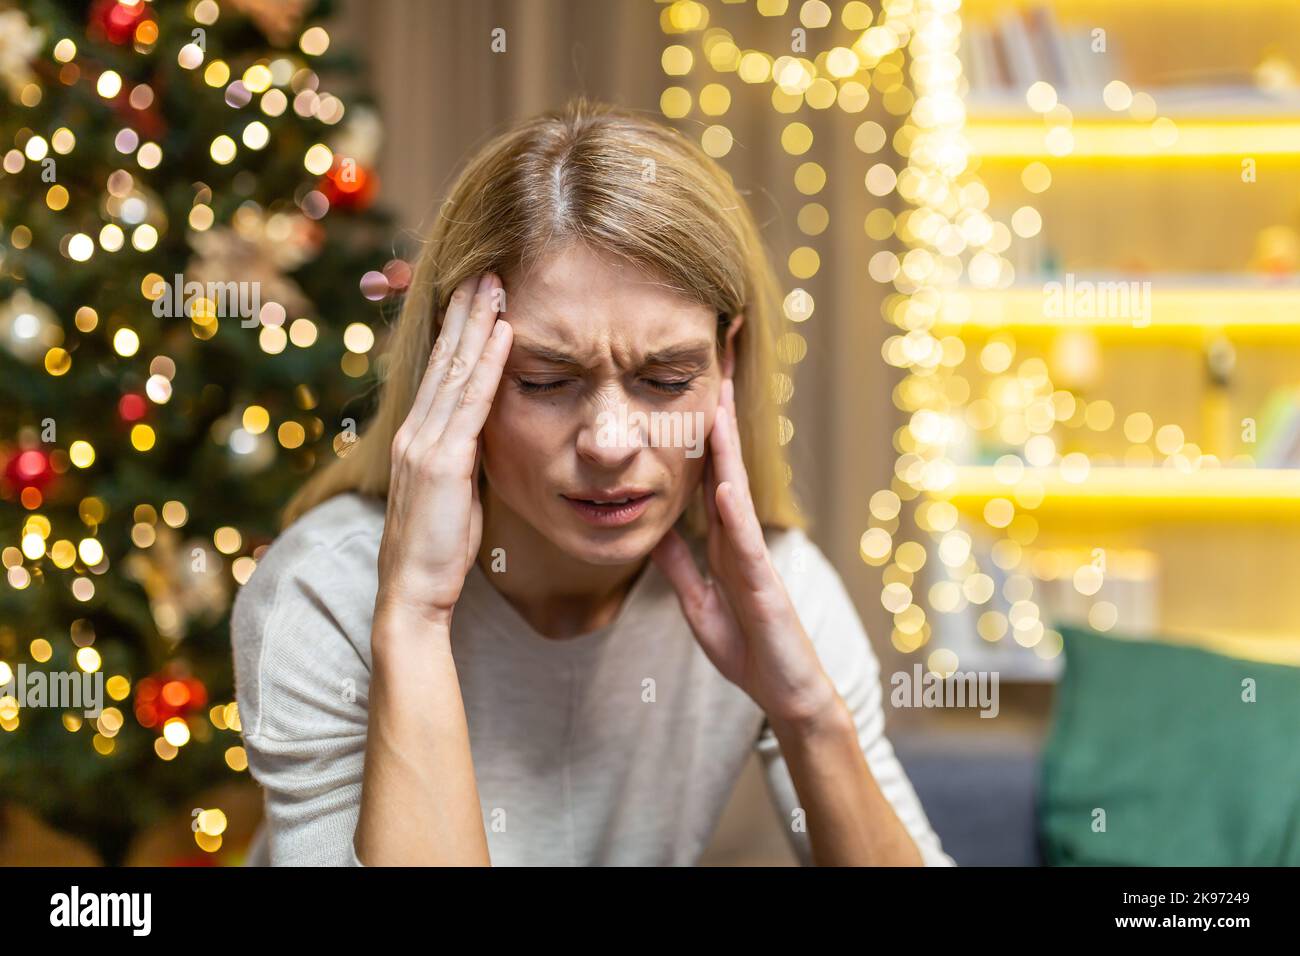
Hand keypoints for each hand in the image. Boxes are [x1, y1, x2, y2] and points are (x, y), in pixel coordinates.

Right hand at [375, 272, 511, 628]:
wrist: (412, 595)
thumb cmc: (439, 551)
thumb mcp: (458, 493)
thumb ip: (468, 458)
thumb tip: (489, 435)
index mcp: (420, 439)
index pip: (442, 373)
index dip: (459, 330)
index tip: (477, 294)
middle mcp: (417, 432)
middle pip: (445, 359)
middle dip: (466, 311)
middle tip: (487, 268)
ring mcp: (426, 444)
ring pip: (456, 370)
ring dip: (478, 323)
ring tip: (496, 282)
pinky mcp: (441, 462)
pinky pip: (470, 402)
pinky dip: (488, 363)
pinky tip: (505, 332)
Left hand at [651, 378, 835, 725]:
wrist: (784, 693)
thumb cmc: (748, 648)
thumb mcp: (697, 603)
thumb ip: (679, 566)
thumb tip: (652, 532)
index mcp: (722, 541)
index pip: (706, 475)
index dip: (696, 433)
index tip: (687, 388)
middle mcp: (740, 538)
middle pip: (725, 466)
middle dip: (719, 416)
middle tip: (716, 364)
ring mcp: (754, 557)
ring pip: (736, 492)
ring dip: (727, 448)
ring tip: (717, 402)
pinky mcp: (763, 583)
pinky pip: (744, 543)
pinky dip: (734, 512)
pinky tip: (724, 484)